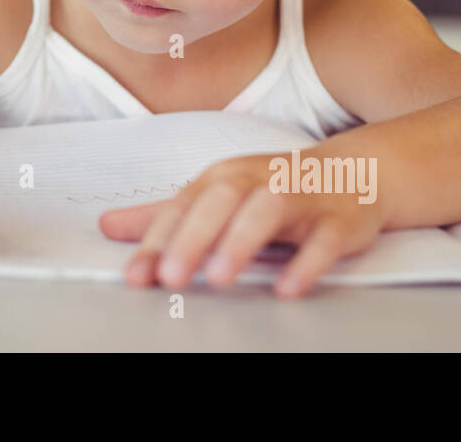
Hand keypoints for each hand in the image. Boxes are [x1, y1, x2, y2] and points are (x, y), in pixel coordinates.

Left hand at [98, 153, 387, 298]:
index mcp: (223, 178)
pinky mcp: (339, 220)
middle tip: (170, 276)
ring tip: (218, 278)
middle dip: (193, 237)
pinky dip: (307, 262)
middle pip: (221, 201)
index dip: (157, 241)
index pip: (183, 208)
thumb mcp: (214, 197)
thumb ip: (164, 216)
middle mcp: (257, 181)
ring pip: (268, 210)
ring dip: (241, 241)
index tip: (135, 275)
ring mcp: (301, 197)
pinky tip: (287, 287)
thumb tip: (108, 226)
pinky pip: (325, 239)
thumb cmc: (271, 187)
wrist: (352, 173)